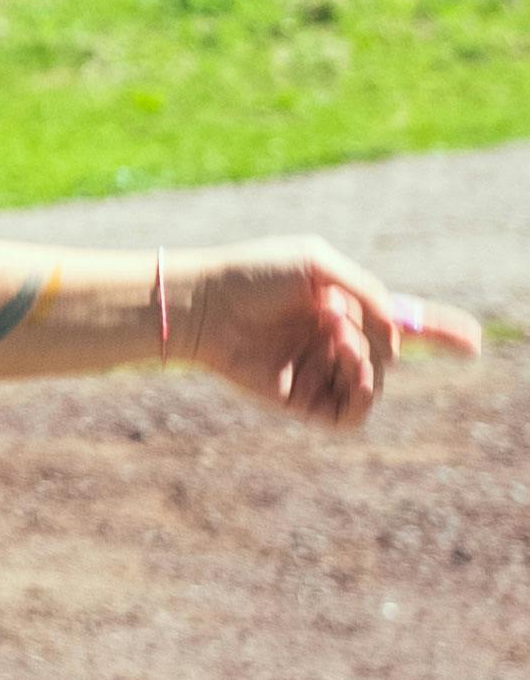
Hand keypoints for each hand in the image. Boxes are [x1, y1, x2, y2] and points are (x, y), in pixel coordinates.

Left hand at [182, 234, 483, 426]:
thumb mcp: (319, 266)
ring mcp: (319, 370)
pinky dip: (362, 394)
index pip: (397, 321)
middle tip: (338, 319)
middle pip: (389, 357)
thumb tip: (398, 336)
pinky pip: (352, 413)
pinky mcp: (303, 401)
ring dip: (367, 361)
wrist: (205, 306)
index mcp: (339, 303)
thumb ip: (368, 293)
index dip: (439, 332)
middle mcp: (332, 339)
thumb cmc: (255, 274)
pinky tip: (347, 365)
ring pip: (374, 384)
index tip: (474, 343)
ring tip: (335, 337)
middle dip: (381, 340)